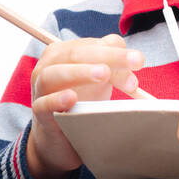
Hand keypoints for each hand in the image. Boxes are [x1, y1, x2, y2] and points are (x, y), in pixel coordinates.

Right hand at [27, 34, 144, 178]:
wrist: (60, 134)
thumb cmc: (82, 99)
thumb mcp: (100, 79)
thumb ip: (116, 65)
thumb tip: (134, 62)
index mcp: (63, 52)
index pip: (91, 44)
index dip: (116, 51)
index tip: (138, 62)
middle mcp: (48, 65)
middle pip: (75, 54)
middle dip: (107, 57)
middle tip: (133, 62)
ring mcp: (40, 89)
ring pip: (54, 74)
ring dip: (80, 72)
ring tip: (103, 74)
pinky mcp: (39, 112)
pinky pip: (44, 104)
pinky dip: (57, 99)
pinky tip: (72, 98)